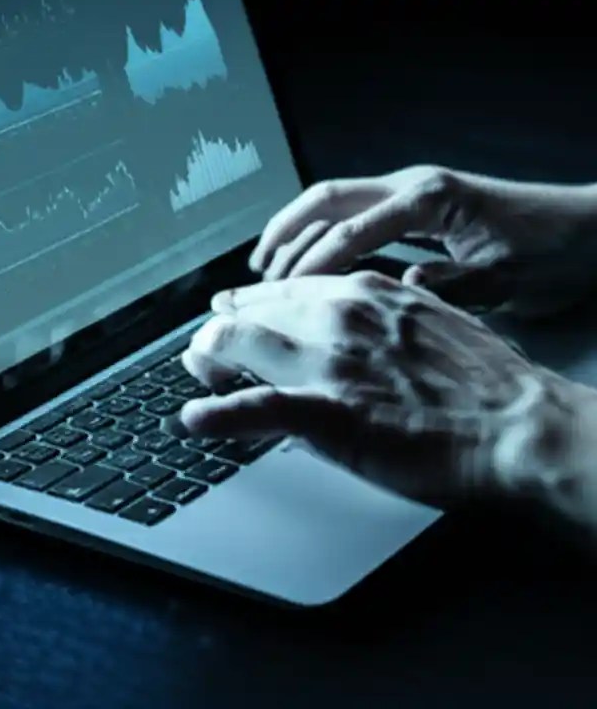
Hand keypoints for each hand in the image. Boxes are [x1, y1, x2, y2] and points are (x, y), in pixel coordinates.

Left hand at [179, 270, 596, 506]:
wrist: (519, 425)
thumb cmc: (484, 384)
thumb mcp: (425, 325)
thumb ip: (378, 322)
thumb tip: (345, 330)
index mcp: (364, 290)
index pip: (283, 288)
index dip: (247, 306)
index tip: (229, 318)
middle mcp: (338, 315)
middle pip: (249, 313)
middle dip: (218, 332)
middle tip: (203, 352)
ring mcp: (328, 361)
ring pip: (238, 343)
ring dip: (207, 359)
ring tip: (198, 373)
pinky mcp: (326, 410)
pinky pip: (253, 407)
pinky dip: (216, 414)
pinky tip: (195, 418)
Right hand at [249, 165, 596, 315]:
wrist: (589, 231)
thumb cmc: (552, 254)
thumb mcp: (503, 281)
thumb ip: (445, 288)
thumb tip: (394, 289)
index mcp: (429, 201)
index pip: (349, 232)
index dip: (310, 266)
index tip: (279, 298)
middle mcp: (413, 187)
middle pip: (325, 199)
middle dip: (283, 233)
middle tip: (254, 273)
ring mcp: (412, 191)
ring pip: (334, 202)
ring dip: (297, 230)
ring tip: (267, 268)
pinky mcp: (417, 204)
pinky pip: (354, 214)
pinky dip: (323, 234)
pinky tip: (311, 263)